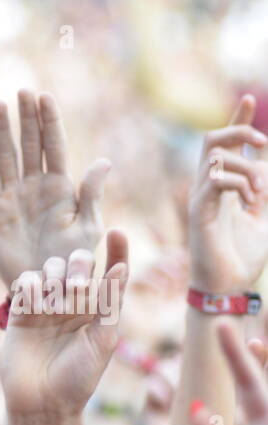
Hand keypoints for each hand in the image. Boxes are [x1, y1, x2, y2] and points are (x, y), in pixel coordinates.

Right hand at [0, 90, 108, 288]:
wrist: (42, 290)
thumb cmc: (71, 264)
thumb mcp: (88, 229)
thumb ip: (92, 195)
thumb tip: (102, 162)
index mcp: (60, 188)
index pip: (53, 146)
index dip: (48, 121)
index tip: (43, 96)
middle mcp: (34, 187)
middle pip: (28, 144)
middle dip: (24, 117)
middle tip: (20, 91)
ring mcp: (11, 198)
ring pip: (6, 156)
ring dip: (2, 130)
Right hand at [0, 235, 129, 416]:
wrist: (42, 403)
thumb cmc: (78, 377)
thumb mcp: (103, 339)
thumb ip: (110, 302)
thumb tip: (122, 267)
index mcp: (99, 308)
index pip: (111, 270)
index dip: (116, 250)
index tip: (116, 233)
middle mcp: (73, 302)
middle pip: (77, 262)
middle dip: (79, 264)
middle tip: (77, 287)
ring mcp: (46, 305)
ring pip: (49, 267)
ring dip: (54, 275)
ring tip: (54, 303)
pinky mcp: (20, 312)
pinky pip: (24, 283)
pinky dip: (30, 285)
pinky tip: (34, 304)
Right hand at [187, 95, 267, 294]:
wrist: (229, 287)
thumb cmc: (244, 257)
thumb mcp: (265, 217)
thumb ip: (265, 192)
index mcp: (224, 188)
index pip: (226, 146)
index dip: (237, 121)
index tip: (245, 99)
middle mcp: (208, 190)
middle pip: (212, 141)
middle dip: (239, 131)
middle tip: (263, 144)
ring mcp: (201, 200)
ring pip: (216, 158)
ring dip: (247, 167)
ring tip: (262, 190)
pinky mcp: (199, 213)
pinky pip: (216, 181)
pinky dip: (239, 183)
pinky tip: (251, 199)